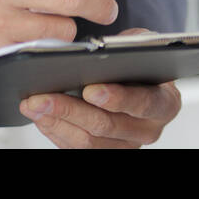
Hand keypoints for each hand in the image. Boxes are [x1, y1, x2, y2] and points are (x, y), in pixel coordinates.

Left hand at [19, 29, 182, 148]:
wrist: (139, 80)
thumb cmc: (140, 63)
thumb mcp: (142, 47)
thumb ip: (130, 48)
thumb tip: (102, 51)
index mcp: (165, 103)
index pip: (142, 103)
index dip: (117, 98)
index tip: (90, 89)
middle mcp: (148, 130)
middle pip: (106, 125)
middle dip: (70, 110)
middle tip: (43, 97)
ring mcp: (126, 145)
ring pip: (86, 141)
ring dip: (56, 121)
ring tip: (33, 103)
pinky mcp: (105, 151)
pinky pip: (75, 148)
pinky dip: (54, 130)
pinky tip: (40, 115)